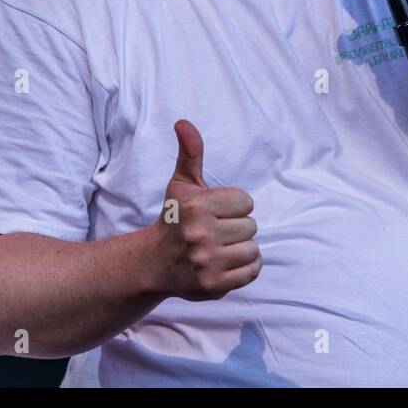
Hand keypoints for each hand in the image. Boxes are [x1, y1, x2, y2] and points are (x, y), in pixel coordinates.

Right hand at [149, 119, 261, 301]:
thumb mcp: (182, 184)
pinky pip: (252, 270)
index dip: (233, 207)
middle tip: (213, 233)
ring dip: (241, 249)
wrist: (153, 263)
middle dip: (236, 228)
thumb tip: (184, 122)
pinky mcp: (213, 285)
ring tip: (218, 249)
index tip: (214, 213)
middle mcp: (200, 234)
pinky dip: (245, 268)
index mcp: (196, 206)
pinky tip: (225, 263)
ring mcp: (206, 262)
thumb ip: (190, 152)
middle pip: (251, 226)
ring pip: (253, 249)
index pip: (246, 202)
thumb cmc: (174, 219)